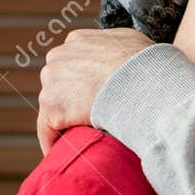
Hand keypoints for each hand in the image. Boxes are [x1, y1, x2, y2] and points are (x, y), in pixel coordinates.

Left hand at [36, 28, 153, 153]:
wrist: (141, 80)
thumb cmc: (146, 63)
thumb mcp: (131, 41)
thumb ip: (116, 46)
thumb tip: (124, 59)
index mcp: (76, 41)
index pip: (70, 64)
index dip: (79, 83)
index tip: (87, 98)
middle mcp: (58, 57)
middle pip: (58, 84)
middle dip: (69, 100)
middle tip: (85, 120)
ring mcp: (52, 82)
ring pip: (51, 107)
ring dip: (63, 122)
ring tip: (77, 139)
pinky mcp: (52, 107)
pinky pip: (47, 129)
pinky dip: (53, 141)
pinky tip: (61, 153)